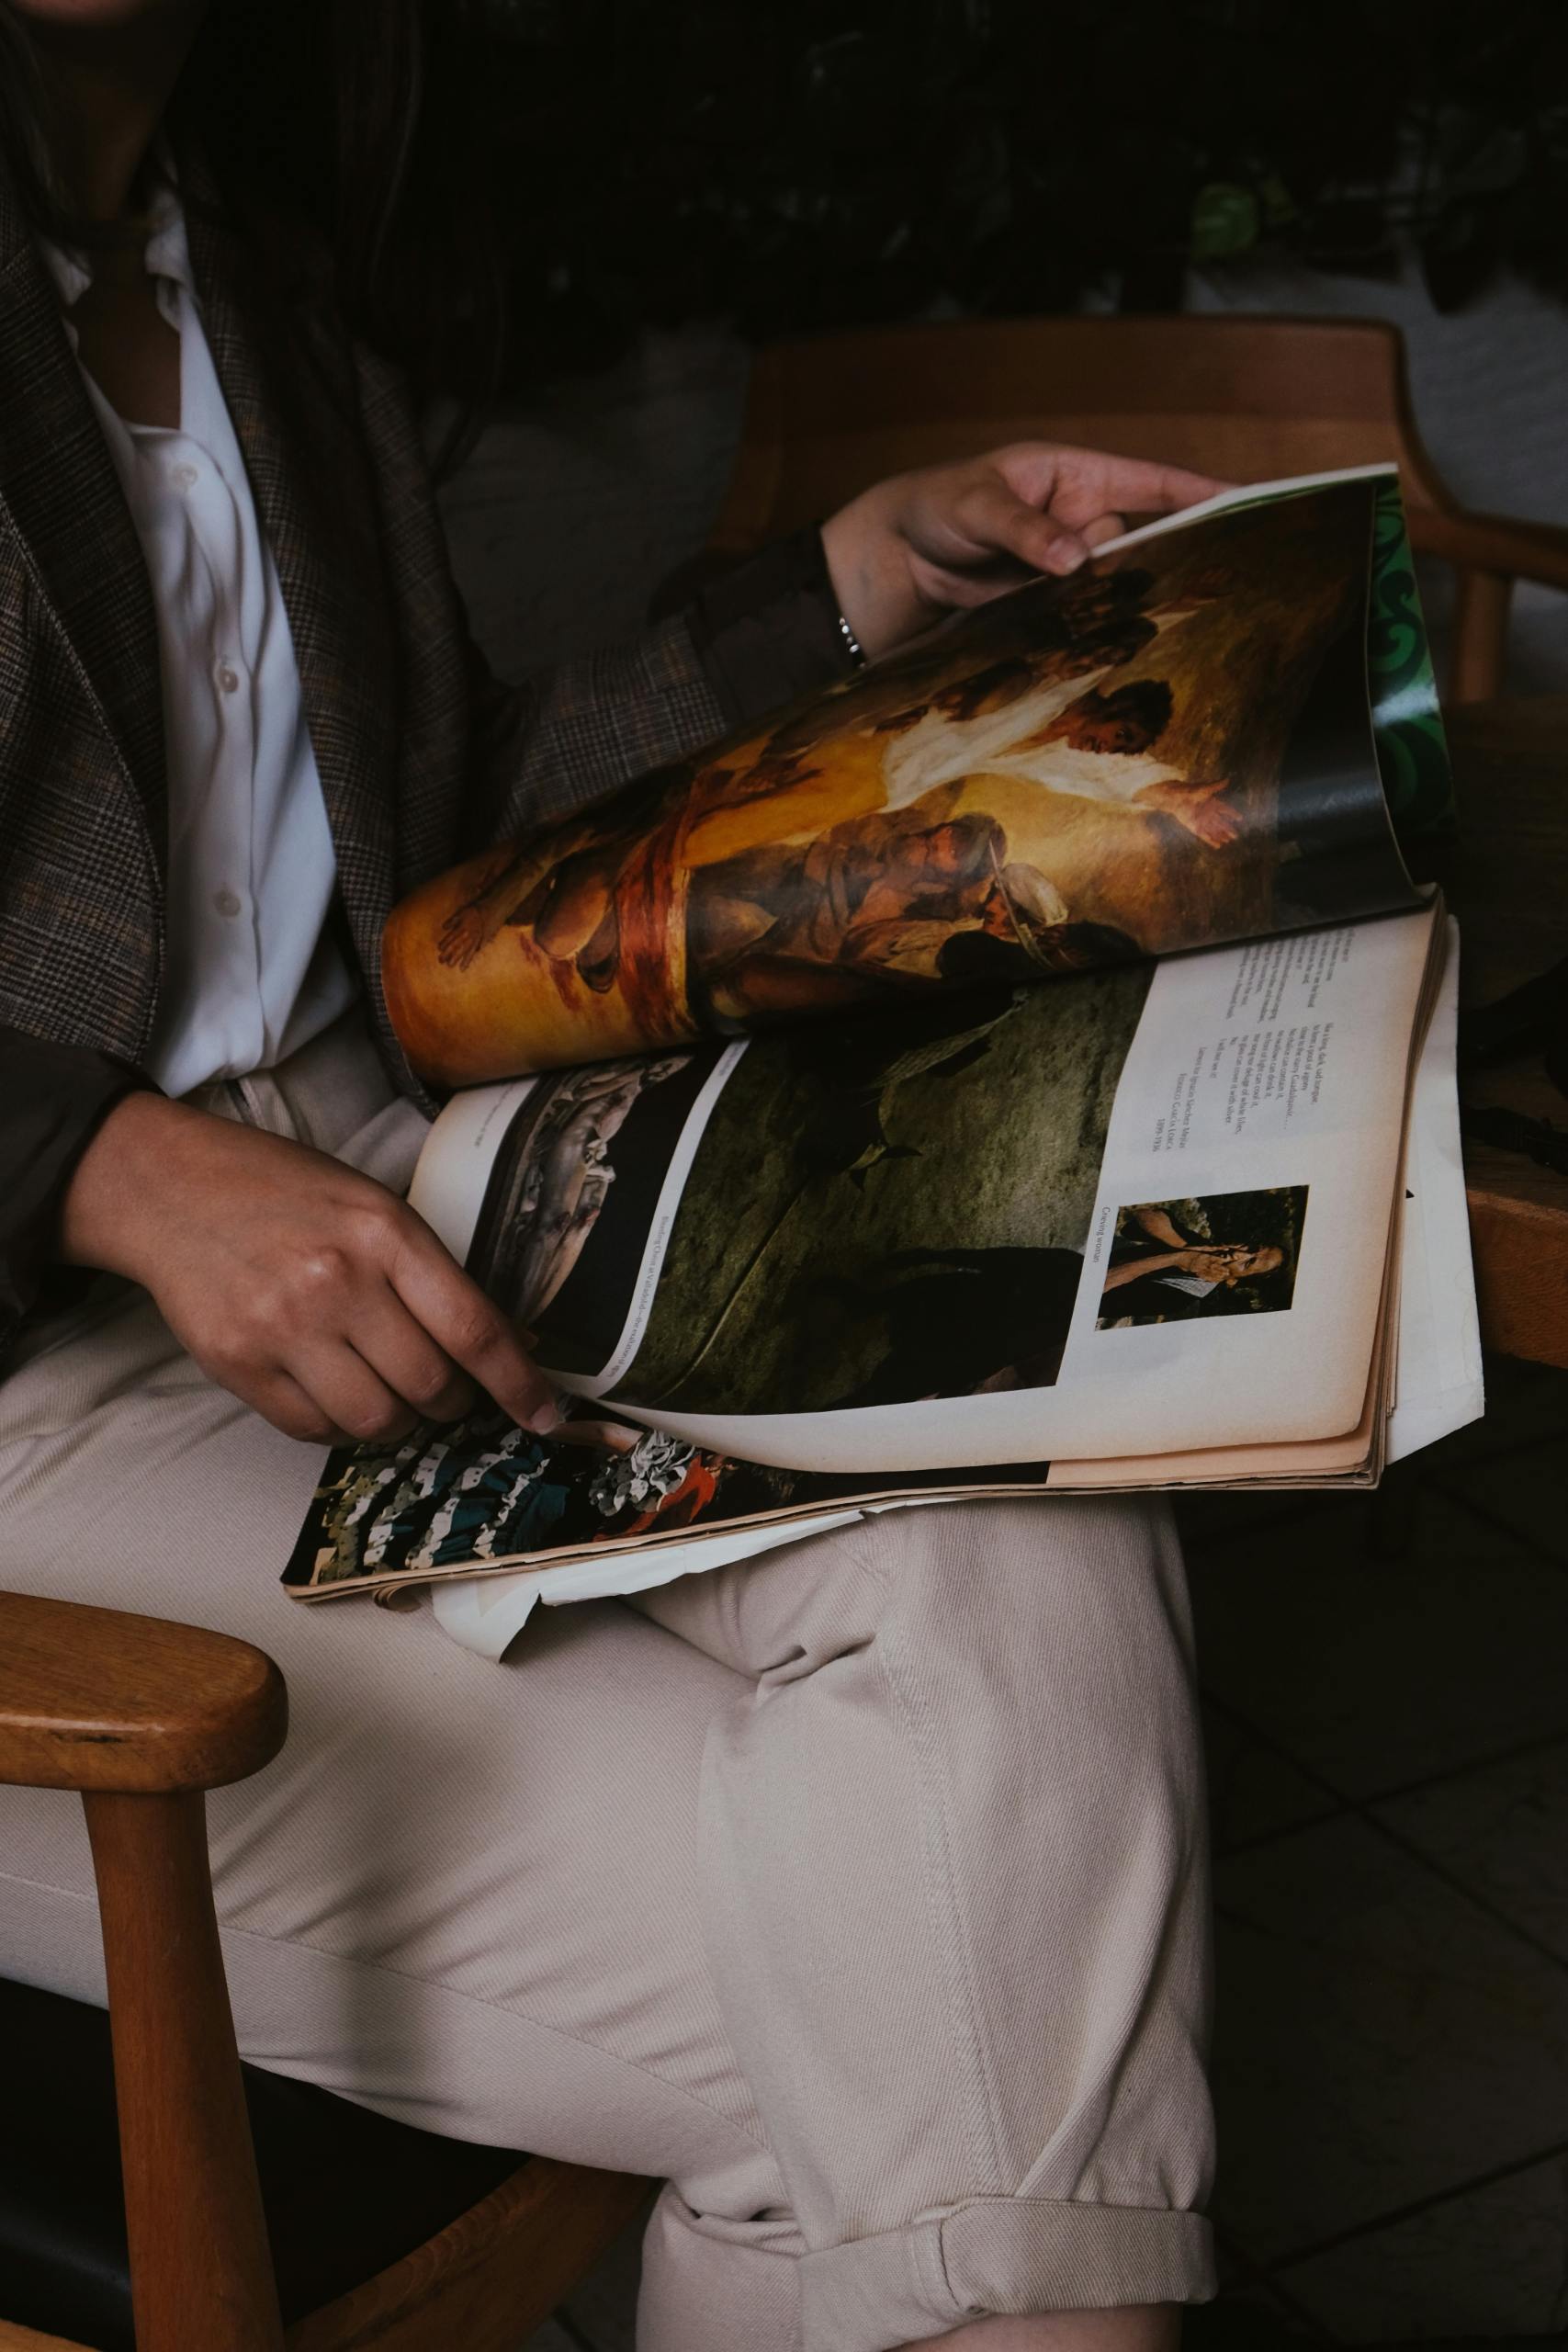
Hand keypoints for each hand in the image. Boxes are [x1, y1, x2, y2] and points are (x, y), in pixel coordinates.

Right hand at [60, 1094, 557, 1446]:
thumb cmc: (286, 1194)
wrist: (171, 1188)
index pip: (474, 1330)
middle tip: (446, 1391)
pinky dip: (339, 1426)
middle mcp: (337, 1281)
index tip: (546, 1416)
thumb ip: (432, 1274)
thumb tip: (506, 1347)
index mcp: (385, 1232)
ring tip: (387, 1390)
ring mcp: (283, 1327)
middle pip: (432, 1387)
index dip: (519, 1385)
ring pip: (378, 1422)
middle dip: (454, 1403)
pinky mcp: (238, 1364)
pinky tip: (335, 1390)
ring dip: (399, 1421)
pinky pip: (315, 1430)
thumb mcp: (372, 1206)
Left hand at [821, 443, 1230, 659]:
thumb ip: (1026, 531)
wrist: (884, 570)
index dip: (1199, 491)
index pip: (1150, 481)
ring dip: (1122, 603)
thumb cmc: (929, 511)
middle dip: (1171, 558)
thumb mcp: (974, 507)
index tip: (1247, 500)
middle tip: (1206, 580)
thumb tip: (1079, 557)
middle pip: (1143, 541)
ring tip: (1136, 619)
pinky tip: (1105, 648)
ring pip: (1116, 588)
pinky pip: (1084, 622)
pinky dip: (1092, 633)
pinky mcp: (1048, 612)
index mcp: (1073, 477)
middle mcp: (1079, 523)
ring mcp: (1067, 571)